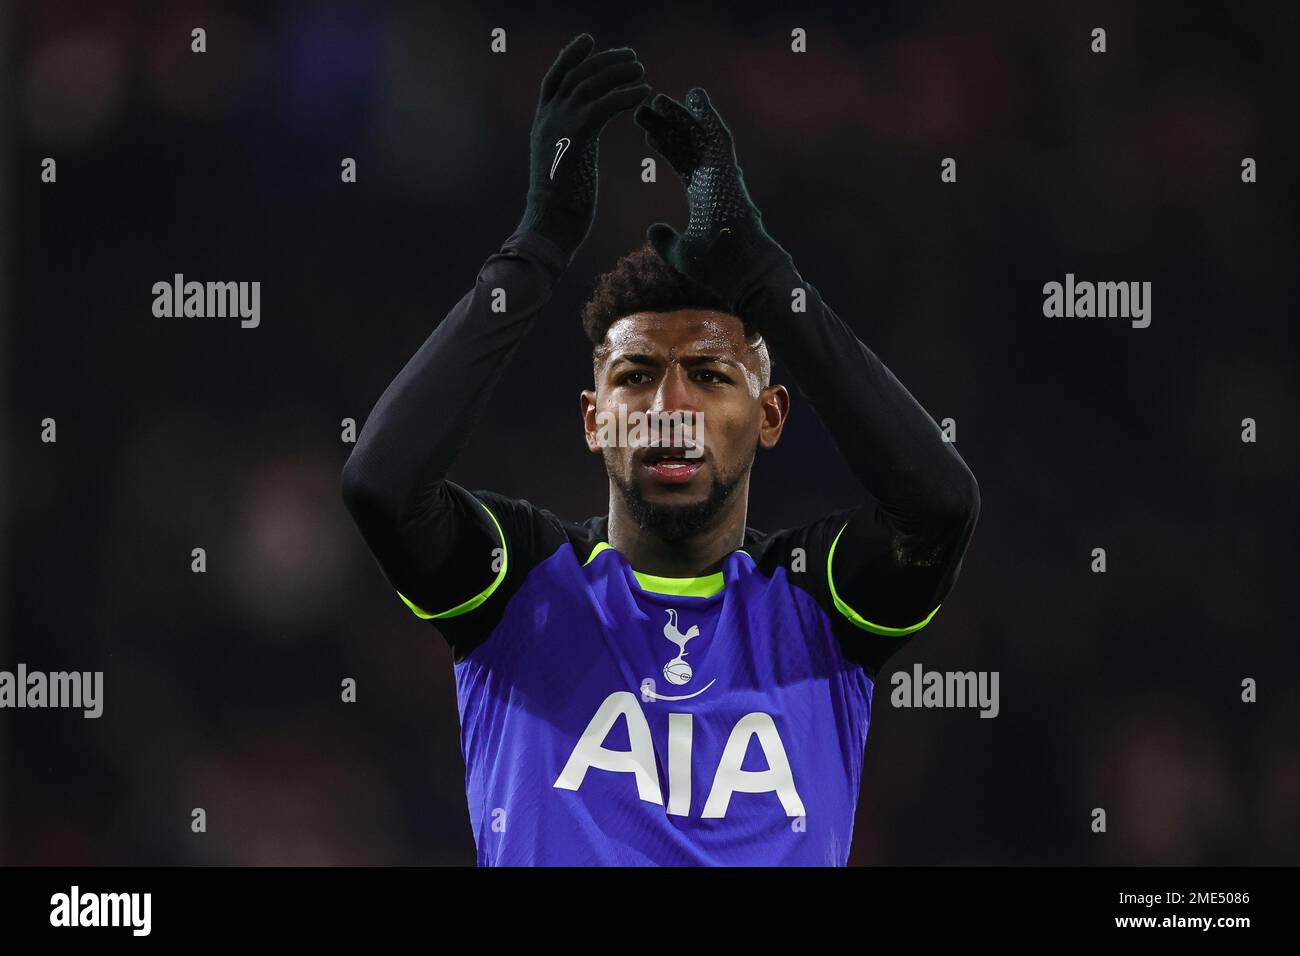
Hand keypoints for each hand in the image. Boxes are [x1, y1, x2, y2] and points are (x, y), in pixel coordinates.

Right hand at [517, 35, 649, 258]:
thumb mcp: (563, 168)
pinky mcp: (574, 140)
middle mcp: (548, 120)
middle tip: (631, 56)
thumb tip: (579, 145)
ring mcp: (558, 128)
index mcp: (543, 125)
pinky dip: (625, 95)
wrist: (549, 228)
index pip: (554, 79)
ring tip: (641, 70)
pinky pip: (603, 106)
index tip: (589, 41)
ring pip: (590, 85)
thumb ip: (570, 146)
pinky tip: (644, 91)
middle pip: (575, 75)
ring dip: (618, 73)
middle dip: (604, 61)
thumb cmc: (560, 210)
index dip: (570, 57)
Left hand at [636, 87, 789, 308]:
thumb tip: (653, 229)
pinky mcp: (728, 170)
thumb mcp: (680, 253)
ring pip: (699, 136)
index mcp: (704, 196)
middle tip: (645, 108)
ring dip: (680, 116)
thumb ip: (665, 240)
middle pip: (687, 145)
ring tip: (657, 99)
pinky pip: (716, 136)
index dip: (666, 147)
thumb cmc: (716, 268)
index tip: (648, 134)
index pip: (682, 164)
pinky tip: (694, 96)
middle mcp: (714, 180)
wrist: (739, 272)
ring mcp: (723, 174)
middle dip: (666, 126)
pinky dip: (706, 116)